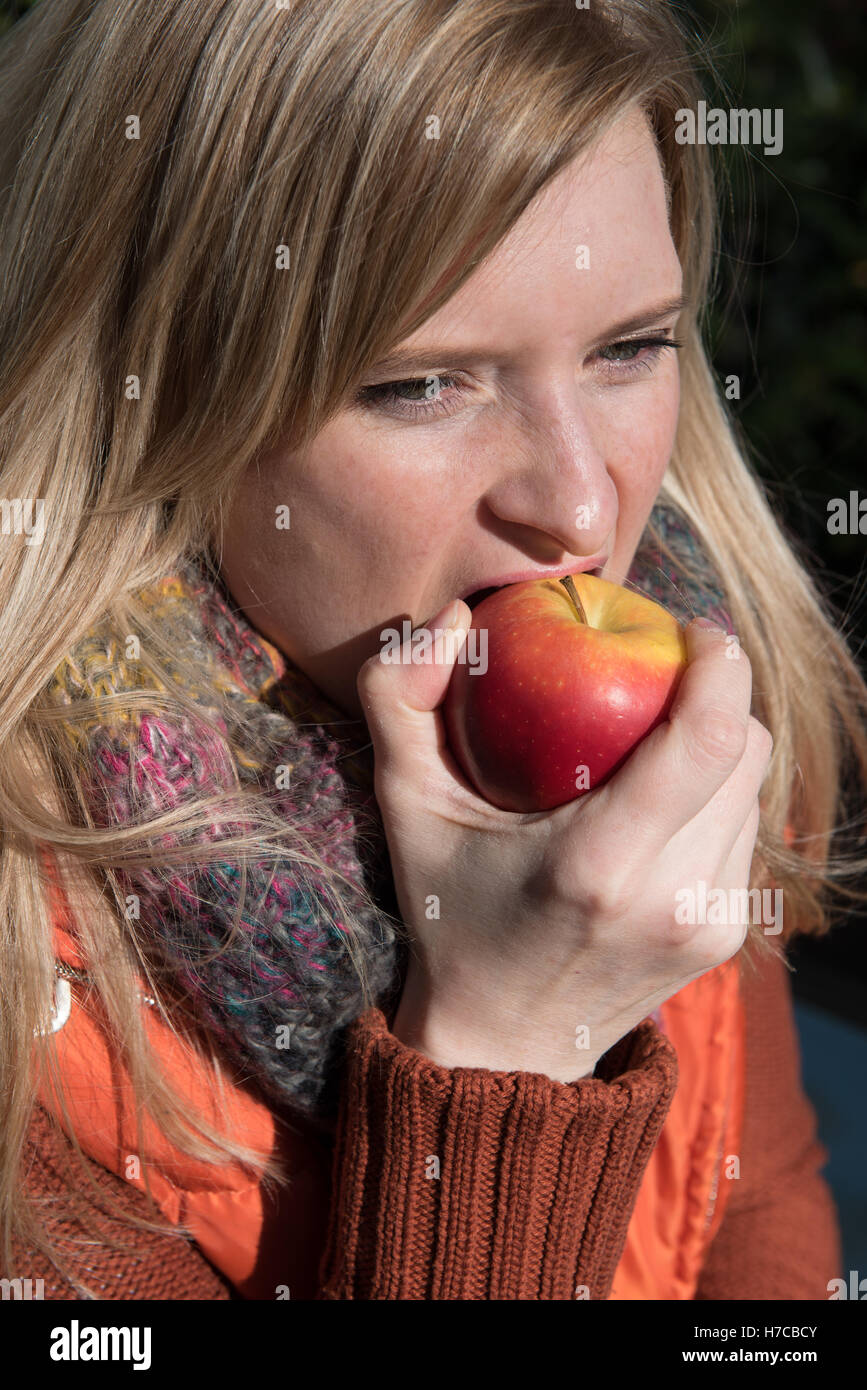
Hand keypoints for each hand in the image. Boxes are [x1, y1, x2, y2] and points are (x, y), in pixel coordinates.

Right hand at [357, 602, 771, 1080]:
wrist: (502, 1046)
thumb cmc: (447, 914)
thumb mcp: (404, 808)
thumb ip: (400, 699)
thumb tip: (453, 616)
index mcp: (600, 863)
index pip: (709, 736)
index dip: (721, 664)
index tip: (689, 627)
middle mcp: (672, 897)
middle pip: (746, 750)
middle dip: (721, 690)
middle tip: (665, 664)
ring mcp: (709, 924)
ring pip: (754, 788)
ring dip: (719, 741)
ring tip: (659, 726)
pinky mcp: (725, 937)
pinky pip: (743, 829)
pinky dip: (715, 792)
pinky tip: (664, 790)